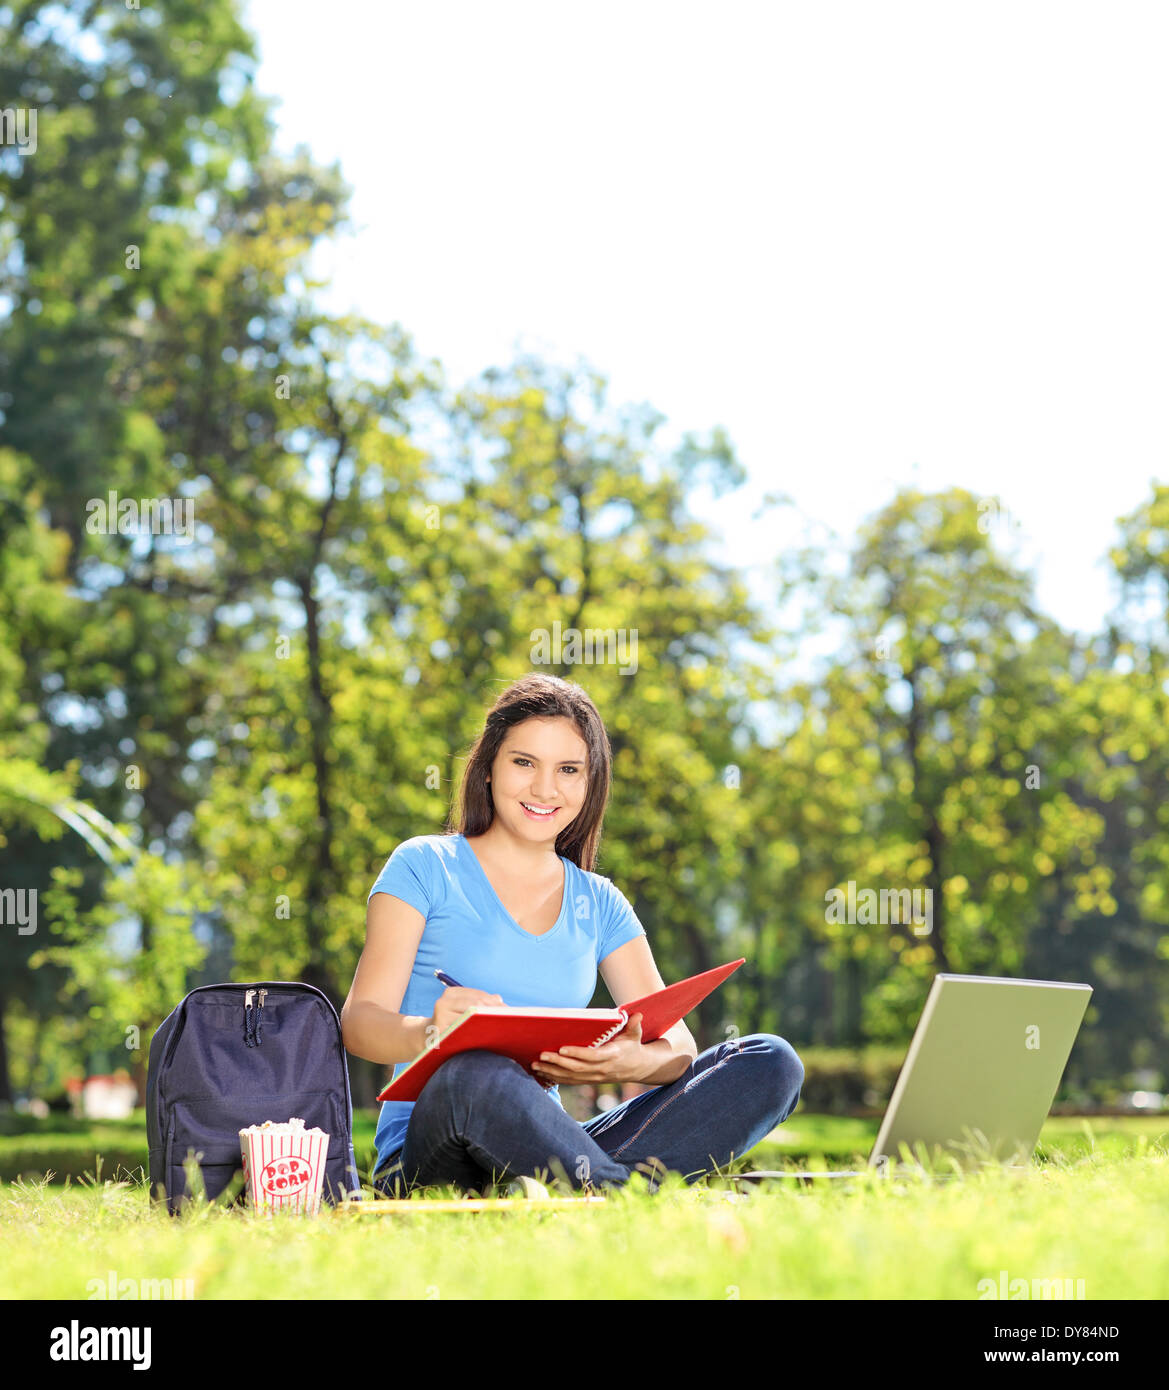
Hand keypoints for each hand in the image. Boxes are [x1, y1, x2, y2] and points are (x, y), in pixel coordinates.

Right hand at [430, 986, 503, 1038]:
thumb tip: (499, 999)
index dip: (495, 1004)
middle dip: (493, 1012)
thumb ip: (480, 1002)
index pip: (479, 996)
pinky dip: (475, 1033)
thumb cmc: (452, 1023)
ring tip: (500, 1027)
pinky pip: (462, 1031)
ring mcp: (440, 1017)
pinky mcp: (440, 1031)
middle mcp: (444, 1002)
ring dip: (486, 1021)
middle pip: (475, 1005)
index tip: (508, 1011)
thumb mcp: (463, 1008)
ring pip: (470, 1018)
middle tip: (509, 1020)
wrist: (428, 1038)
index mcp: (451, 993)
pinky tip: (486, 1036)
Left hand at [530, 1013, 647, 1086]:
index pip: (592, 1056)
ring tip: (535, 1065)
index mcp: (611, 1056)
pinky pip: (570, 1081)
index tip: (562, 1048)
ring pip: (571, 1077)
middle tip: (541, 1055)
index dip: (577, 1053)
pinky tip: (542, 1073)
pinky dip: (555, 1078)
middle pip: (577, 1068)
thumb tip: (637, 1015)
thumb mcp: (635, 1035)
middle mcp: (601, 1069)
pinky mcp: (589, 1080)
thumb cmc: (632, 1047)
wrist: (637, 1068)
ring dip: (552, 1072)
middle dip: (558, 1063)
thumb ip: (634, 1026)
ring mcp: (594, 1077)